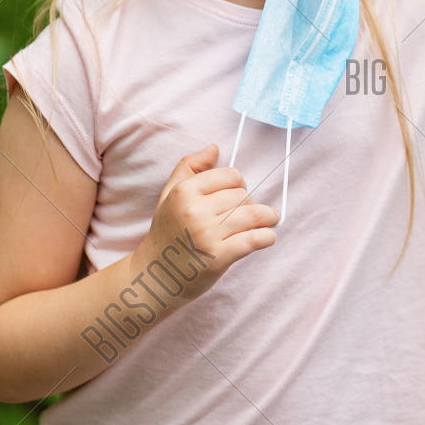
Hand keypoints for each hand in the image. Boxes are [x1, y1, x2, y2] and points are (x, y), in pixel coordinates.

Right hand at [130, 144, 277, 306]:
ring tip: (269, 220)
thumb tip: (214, 148)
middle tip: (246, 214)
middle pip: (243, 196)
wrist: (154, 276)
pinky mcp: (218, 258)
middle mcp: (195, 211)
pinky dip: (267, 237)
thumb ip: (189, 167)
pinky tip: (267, 237)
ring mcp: (207, 235)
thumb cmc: (166, 232)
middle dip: (250, 204)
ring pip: (253, 215)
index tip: (240, 194)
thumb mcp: (169, 195)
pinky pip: (253, 239)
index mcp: (184, 191)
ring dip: (267, 218)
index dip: (240, 184)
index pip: (231, 176)